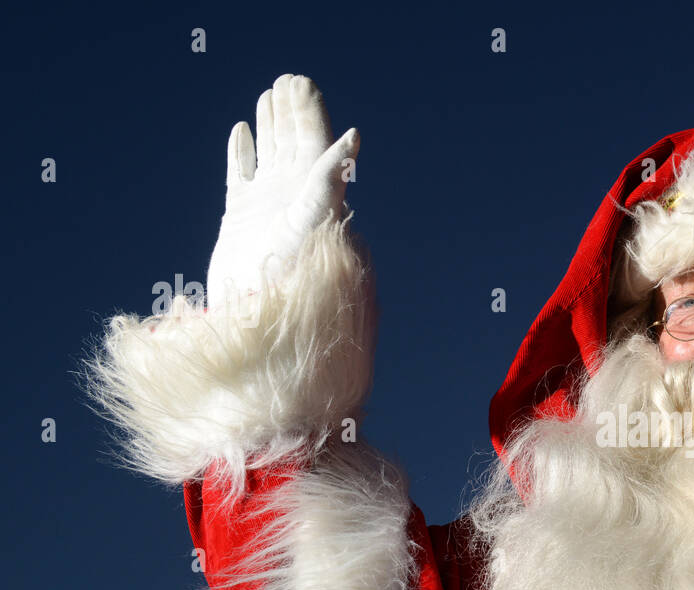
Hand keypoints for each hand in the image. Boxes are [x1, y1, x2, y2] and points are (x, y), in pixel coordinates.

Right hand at [206, 74, 359, 308]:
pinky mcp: (238, 214)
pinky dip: (240, 151)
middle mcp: (291, 192)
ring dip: (268, 125)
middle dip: (289, 111)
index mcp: (314, 188)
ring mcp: (265, 202)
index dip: (308, 109)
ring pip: (267, 153)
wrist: (262, 304)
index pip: (314, 138)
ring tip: (268, 97)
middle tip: (286, 81)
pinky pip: (240, 173)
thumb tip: (354, 135)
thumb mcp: (318, 211)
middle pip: (291, 140)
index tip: (300, 81)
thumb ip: (332, 173)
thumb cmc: (297, 263)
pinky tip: (241, 131)